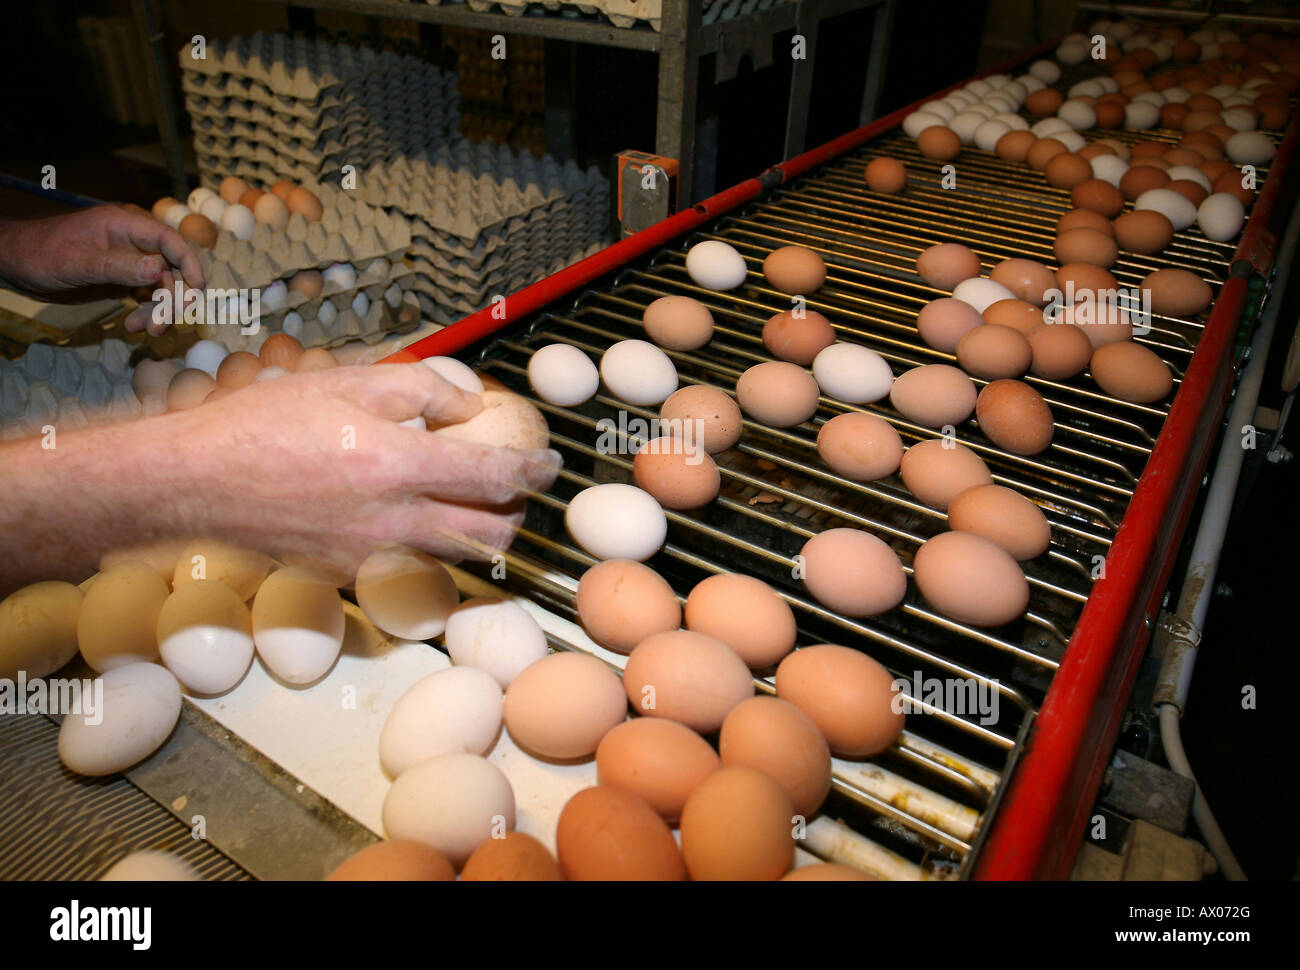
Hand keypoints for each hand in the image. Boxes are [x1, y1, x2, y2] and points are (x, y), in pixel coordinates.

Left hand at [0, 205, 203, 335]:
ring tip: (145, 331)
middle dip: (174, 297)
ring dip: (159, 310)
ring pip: (161, 286)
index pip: (169, 240)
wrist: (15, 264)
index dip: (188, 263)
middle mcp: (132, 241)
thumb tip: (160, 270)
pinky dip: (145, 312)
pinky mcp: (121, 278)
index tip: (197, 290)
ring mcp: (128, 260)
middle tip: (166, 322)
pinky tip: (134, 326)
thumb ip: (120, 265)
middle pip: (171, 267)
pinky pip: (145, 295)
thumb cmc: (41, 254)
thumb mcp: (79, 261)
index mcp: (124, 224)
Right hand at [167, 363, 560, 584]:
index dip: (533, 473)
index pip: (495, 477)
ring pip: (455, 558)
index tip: (548, 467)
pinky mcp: (349, 575)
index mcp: (398, 465)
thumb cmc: (265, 425)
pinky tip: (413, 518)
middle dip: (515, 514)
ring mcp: (372, 556)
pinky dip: (427, 546)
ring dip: (477, 535)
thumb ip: (420, 390)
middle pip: (489, 534)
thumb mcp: (348, 382)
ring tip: (473, 505)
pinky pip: (409, 566)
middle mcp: (394, 520)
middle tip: (515, 491)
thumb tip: (467, 407)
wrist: (196, 482)